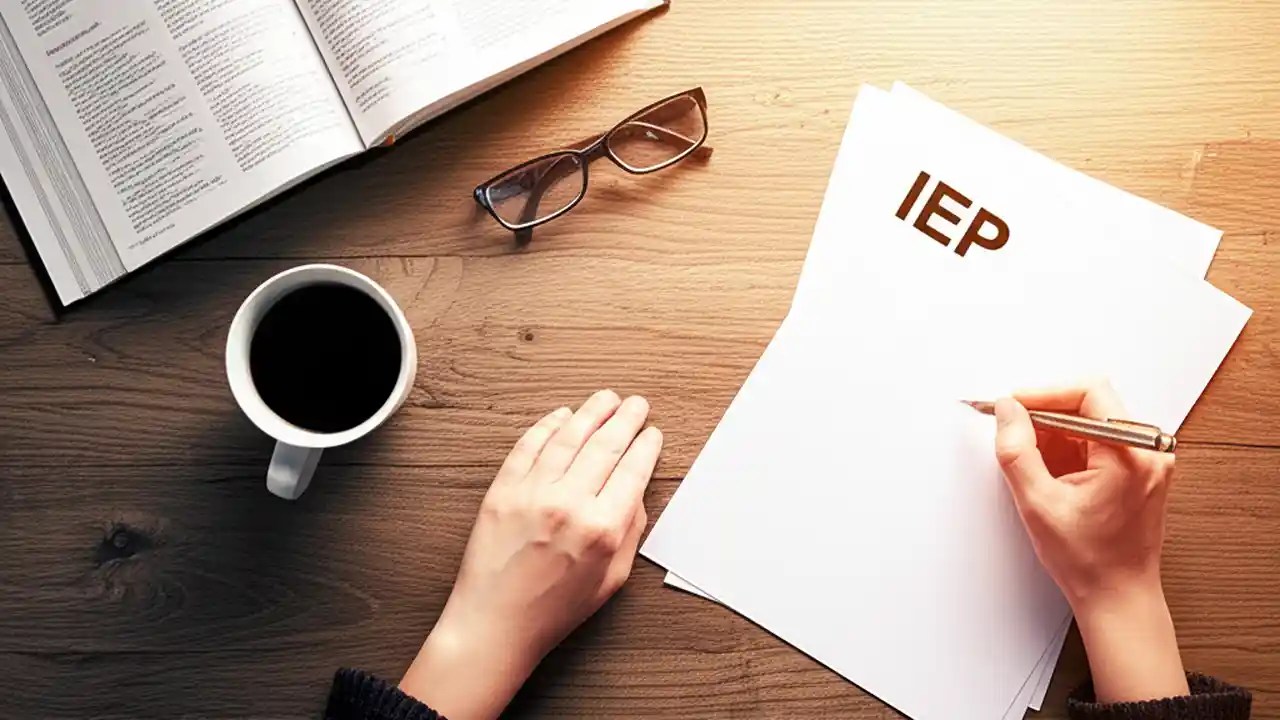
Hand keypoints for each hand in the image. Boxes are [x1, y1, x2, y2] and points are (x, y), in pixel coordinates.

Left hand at [399, 390, 661, 719]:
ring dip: (592, 411)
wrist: (496, 622)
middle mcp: (569, 504)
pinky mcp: (503, 490)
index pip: (633, 470)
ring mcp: (532, 493)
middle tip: (637, 405)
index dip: (646, 447)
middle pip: (606, 445)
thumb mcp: (611, 579)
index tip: (652, 434)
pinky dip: (548, 425)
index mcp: (602, 528)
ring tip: (606, 398)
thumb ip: (629, 532)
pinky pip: (529, 445)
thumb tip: (635, 495)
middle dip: (626, 419)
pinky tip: (563, 415)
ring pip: (569, 436)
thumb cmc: (553, 609)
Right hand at [993, 380, 1187, 702]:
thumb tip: (1007, 411)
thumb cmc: (1089, 562)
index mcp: (1131, 455)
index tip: (1013, 406)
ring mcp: (1148, 459)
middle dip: (1045, 416)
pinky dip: (1068, 449)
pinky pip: (1098, 440)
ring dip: (1055, 434)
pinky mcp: (1139, 468)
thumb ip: (1017, 450)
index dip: (1043, 393)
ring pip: (1091, 421)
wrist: (1118, 596)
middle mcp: (1148, 451)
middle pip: (1089, 403)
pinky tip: (1053, 475)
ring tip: (1037, 468)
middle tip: (1014, 433)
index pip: (1088, 392)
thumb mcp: (1038, 504)